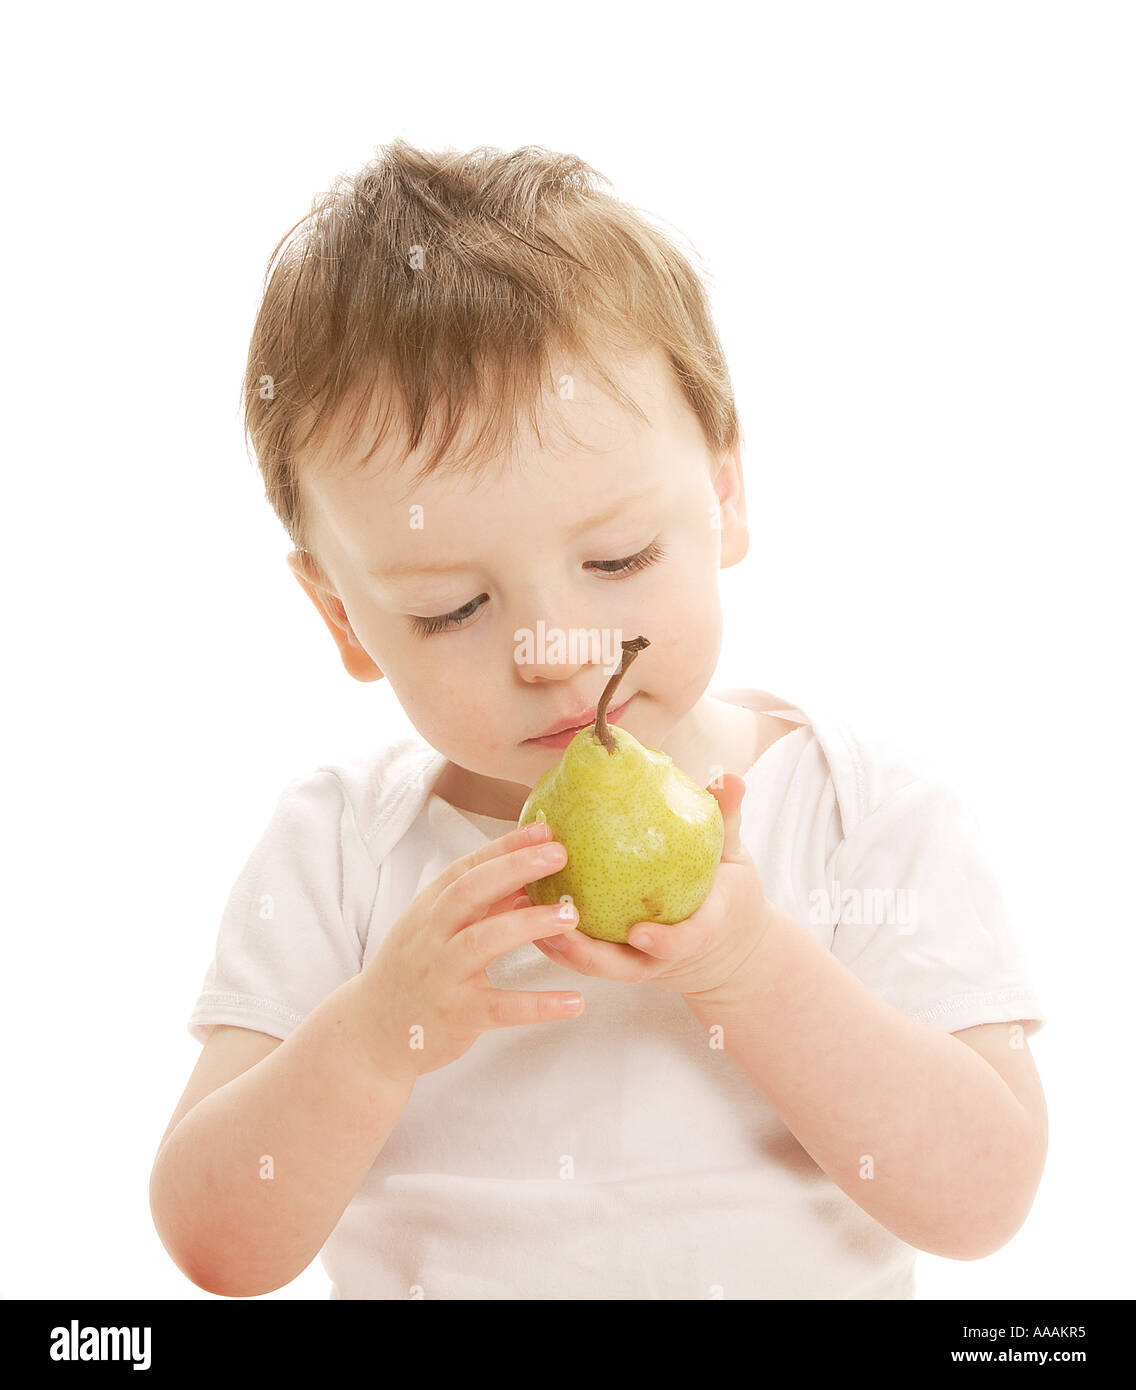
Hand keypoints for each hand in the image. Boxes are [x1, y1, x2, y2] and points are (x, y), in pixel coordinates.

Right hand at [350, 822, 587, 1084]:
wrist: (371, 1034)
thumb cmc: (414, 973)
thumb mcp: (436, 931)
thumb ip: (483, 905)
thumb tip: (531, 876)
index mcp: (429, 910)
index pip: (466, 868)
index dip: (505, 847)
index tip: (544, 829)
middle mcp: (431, 936)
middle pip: (470, 892)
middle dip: (514, 868)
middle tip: (559, 854)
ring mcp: (442, 975)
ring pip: (484, 941)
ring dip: (528, 924)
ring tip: (571, 915)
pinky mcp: (457, 1016)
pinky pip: (501, 1007)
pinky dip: (539, 1005)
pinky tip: (575, 1002)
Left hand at [531, 773, 773, 999]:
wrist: (727, 948)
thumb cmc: (728, 895)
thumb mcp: (735, 858)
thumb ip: (727, 820)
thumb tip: (728, 775)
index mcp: (700, 932)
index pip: (686, 944)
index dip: (665, 943)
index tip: (639, 933)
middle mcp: (663, 957)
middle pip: (626, 969)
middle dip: (590, 955)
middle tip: (559, 927)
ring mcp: (637, 963)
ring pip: (596, 966)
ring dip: (560, 948)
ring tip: (527, 915)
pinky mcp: (615, 961)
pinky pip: (581, 955)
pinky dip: (553, 939)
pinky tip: (523, 906)